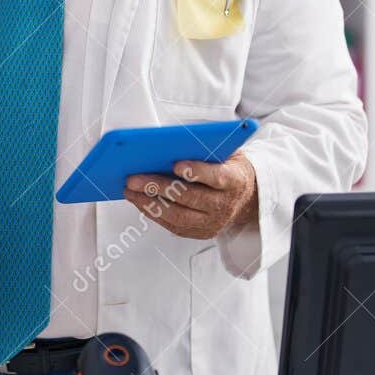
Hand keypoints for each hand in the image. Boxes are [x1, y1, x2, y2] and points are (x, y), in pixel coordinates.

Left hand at [123, 155, 257, 239]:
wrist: (245, 197)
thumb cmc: (228, 167)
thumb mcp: (227, 152)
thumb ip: (207, 147)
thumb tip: (172, 141)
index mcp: (235, 180)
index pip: (216, 177)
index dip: (197, 172)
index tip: (176, 165)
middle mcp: (225, 205)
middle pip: (190, 198)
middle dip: (159, 187)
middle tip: (134, 178)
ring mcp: (213, 222)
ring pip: (178, 216)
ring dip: (149, 203)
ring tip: (130, 191)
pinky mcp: (200, 232)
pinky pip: (173, 226)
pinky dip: (153, 213)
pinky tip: (138, 201)